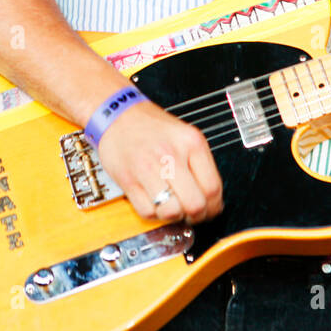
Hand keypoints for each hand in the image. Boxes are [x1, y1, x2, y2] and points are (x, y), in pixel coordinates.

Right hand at [96, 100, 223, 224]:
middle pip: (195, 204)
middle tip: (191, 214)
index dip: (213, 207)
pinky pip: (147, 212)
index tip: (209, 210)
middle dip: (195, 216)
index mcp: (191, 142)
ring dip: (174, 216)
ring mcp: (148, 168)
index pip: (213, 188)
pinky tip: (154, 202)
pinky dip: (153, 214)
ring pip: (172, 212)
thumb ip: (199, 164)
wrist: (116, 114)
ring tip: (171, 207)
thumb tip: (211, 199)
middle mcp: (171, 154)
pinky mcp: (128, 180)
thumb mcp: (184, 135)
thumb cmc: (151, 126)